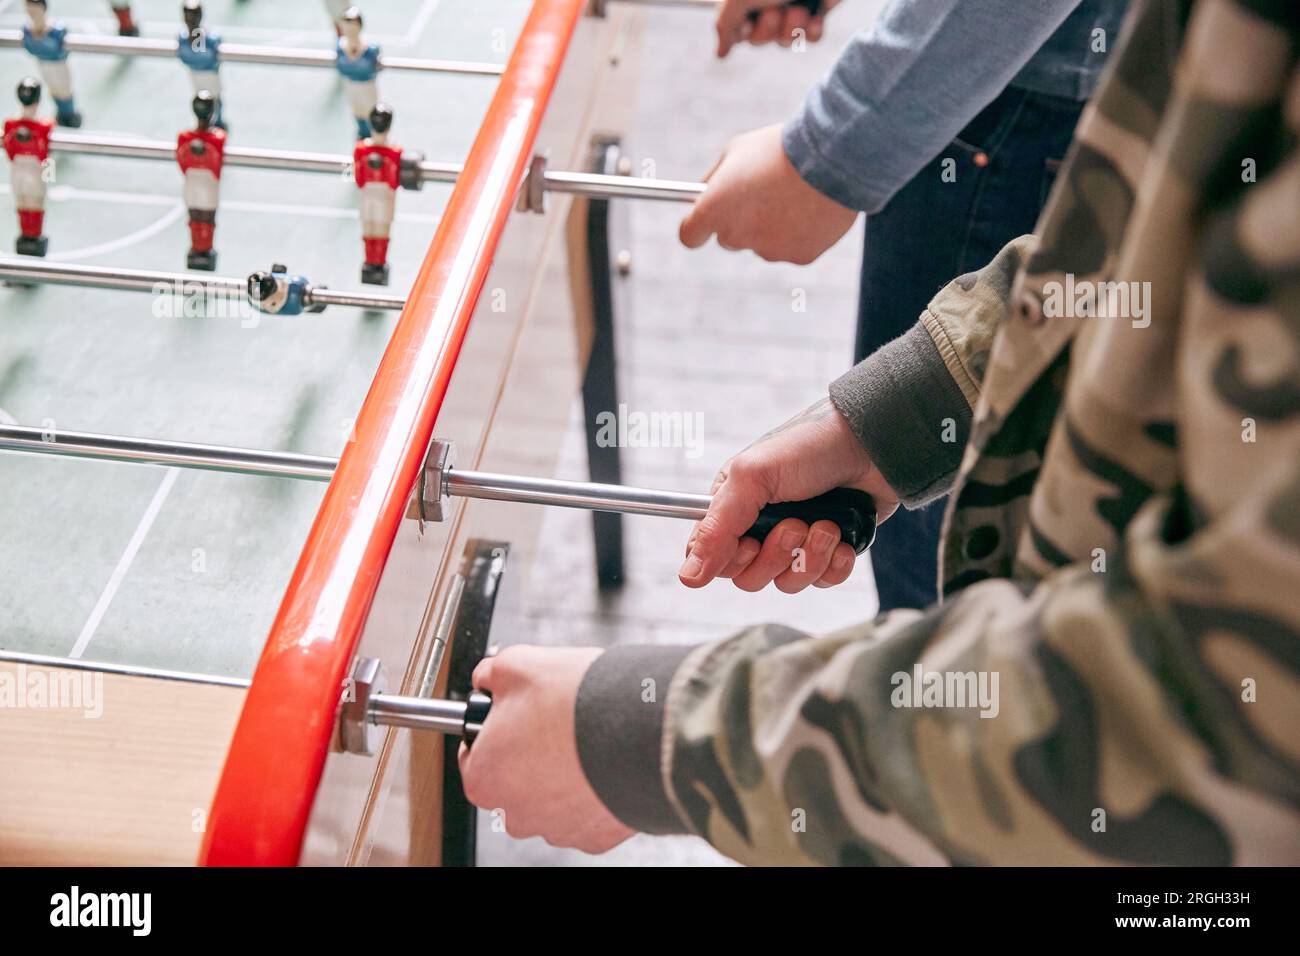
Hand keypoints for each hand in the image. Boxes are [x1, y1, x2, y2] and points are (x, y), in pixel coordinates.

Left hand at [458, 645, 634, 853]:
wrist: (642, 727)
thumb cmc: (576, 702)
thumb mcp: (516, 664)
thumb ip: (489, 675)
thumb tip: (488, 679)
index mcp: (485, 777)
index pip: (475, 755)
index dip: (494, 728)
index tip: (512, 716)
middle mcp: (515, 814)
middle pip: (513, 781)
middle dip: (529, 753)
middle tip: (553, 721)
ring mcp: (557, 830)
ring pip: (550, 799)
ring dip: (562, 773)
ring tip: (583, 738)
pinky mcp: (595, 836)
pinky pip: (587, 811)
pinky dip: (592, 789)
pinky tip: (602, 761)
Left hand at [679, 124, 857, 264]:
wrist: (833, 155)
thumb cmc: (781, 148)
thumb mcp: (736, 151)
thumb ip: (713, 178)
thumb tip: (702, 194)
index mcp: (714, 209)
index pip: (689, 236)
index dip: (696, 227)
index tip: (704, 219)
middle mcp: (737, 236)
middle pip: (728, 239)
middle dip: (739, 221)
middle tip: (761, 196)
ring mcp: (768, 250)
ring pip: (762, 244)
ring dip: (771, 227)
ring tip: (793, 196)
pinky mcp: (799, 257)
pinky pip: (792, 247)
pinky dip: (799, 233)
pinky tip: (812, 207)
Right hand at [679, 397, 899, 592]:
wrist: (874, 444)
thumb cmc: (810, 447)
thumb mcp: (753, 478)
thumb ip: (716, 529)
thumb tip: (687, 577)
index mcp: (734, 505)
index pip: (712, 556)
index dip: (729, 559)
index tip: (748, 543)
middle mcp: (761, 526)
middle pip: (749, 577)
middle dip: (776, 555)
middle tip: (795, 524)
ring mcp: (797, 540)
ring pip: (787, 583)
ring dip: (809, 557)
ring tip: (826, 525)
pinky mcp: (831, 550)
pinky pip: (822, 582)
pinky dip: (834, 564)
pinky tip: (843, 540)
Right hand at [715, 0, 840, 57]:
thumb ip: (724, 24)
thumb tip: (720, 55)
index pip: (737, 29)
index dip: (742, 31)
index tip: (746, 19)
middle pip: (760, 39)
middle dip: (767, 30)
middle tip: (774, 9)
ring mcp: (793, 3)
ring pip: (786, 41)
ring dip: (791, 29)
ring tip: (798, 8)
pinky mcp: (818, 8)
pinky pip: (811, 38)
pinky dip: (812, 31)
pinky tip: (815, 16)